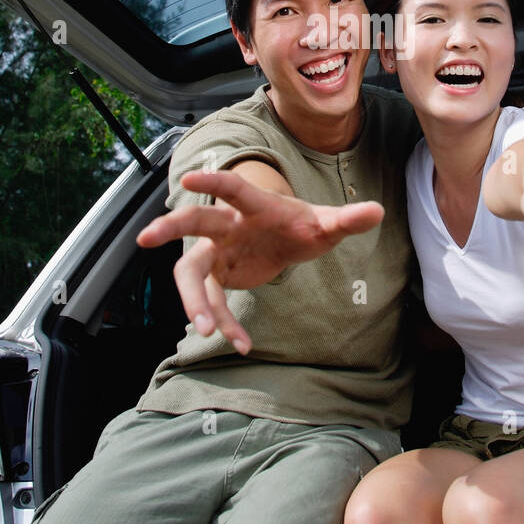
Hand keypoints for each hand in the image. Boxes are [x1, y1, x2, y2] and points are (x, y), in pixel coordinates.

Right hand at [136, 168, 383, 345]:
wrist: (290, 239)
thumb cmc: (304, 225)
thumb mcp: (327, 224)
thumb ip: (348, 219)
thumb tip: (378, 210)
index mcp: (254, 207)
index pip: (232, 190)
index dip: (212, 183)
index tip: (188, 179)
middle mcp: (229, 226)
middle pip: (195, 224)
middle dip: (171, 228)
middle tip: (145, 237)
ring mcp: (219, 251)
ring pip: (192, 271)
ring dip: (193, 299)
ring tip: (203, 329)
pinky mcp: (218, 276)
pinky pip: (211, 301)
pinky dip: (223, 323)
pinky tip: (241, 343)